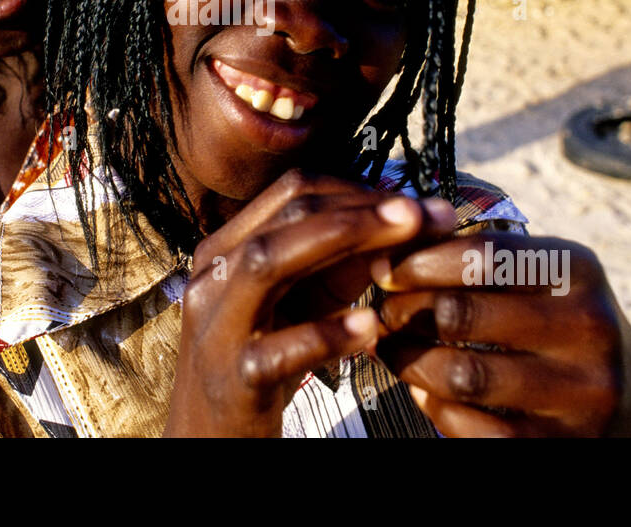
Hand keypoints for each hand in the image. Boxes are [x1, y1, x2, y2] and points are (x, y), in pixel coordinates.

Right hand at [162, 170, 426, 436]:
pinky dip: (328, 334)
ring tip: (402, 242)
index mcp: (225, 249)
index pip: (291, 192)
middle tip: (421, 213)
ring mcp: (218, 327)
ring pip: (267, 262)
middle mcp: (212, 278)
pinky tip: (372, 329)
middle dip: (361, 209)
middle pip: (285, 217)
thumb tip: (407, 223)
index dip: (356, 190)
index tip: (410, 202)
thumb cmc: (261, 364)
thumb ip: (342, 266)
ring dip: (341, 241)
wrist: (209, 440)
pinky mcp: (234, 378)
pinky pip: (281, 349)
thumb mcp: (301, 305)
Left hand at [370, 217, 630, 436]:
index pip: (481, 256)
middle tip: (384, 315)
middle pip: (461, 314)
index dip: (417, 261)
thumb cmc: (555, 324)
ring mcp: (582, 391)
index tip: (383, 269)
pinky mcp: (564, 442)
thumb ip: (478, 259)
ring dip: (410, 362)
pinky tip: (426, 391)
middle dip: (405, 313)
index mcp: (576, 271)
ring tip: (393, 351)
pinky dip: (437, 409)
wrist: (625, 402)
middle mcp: (588, 327)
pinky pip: (476, 429)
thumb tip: (390, 244)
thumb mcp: (538, 277)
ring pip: (462, 375)